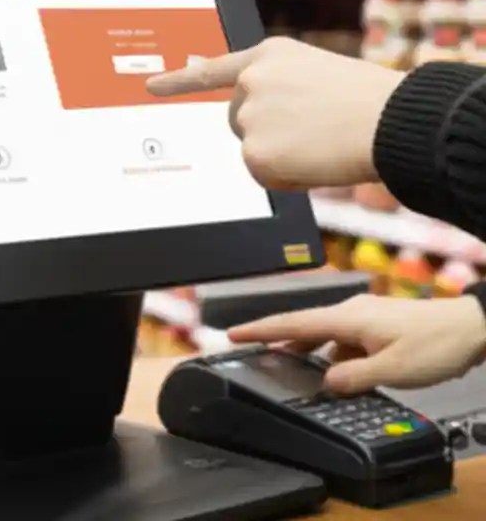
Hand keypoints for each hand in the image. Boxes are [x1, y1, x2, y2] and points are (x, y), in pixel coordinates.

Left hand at [146, 37, 403, 189]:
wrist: (389, 120)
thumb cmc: (369, 102)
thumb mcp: (319, 76)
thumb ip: (282, 90)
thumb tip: (260, 128)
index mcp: (269, 55)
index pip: (214, 69)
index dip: (180, 80)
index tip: (150, 87)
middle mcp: (250, 82)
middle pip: (239, 122)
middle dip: (268, 132)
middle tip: (314, 131)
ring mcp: (247, 115)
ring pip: (253, 149)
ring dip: (281, 154)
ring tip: (322, 141)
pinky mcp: (252, 151)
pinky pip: (263, 175)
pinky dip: (287, 177)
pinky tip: (314, 161)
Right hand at [230, 295, 485, 393]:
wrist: (474, 328)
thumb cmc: (439, 344)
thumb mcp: (393, 369)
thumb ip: (353, 378)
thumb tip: (327, 382)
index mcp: (347, 318)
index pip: (291, 322)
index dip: (259, 330)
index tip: (233, 334)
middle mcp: (352, 311)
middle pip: (304, 326)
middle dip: (279, 341)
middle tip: (256, 353)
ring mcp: (366, 315)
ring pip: (327, 335)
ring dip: (312, 351)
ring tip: (302, 371)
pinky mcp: (379, 324)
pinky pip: (346, 339)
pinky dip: (337, 354)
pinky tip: (344, 372)